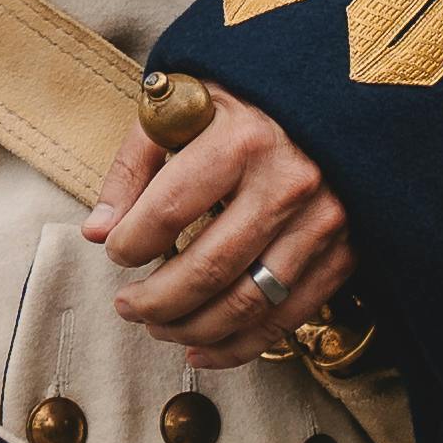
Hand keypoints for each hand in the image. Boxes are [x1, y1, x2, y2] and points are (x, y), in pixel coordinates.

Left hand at [84, 93, 353, 358]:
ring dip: (190, 329)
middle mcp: (289, 182)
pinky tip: (200, 349)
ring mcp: (324, 221)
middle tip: (126, 305)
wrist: (344, 94)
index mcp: (243, 138)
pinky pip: (286, 319)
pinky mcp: (345, 252)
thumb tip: (97, 231)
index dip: (129, 245)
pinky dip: (238, 346)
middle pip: (206, 270)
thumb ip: (136, 166)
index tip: (115, 252)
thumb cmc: (251, 99)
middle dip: (153, 300)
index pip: (168, 212)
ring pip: (245, 304)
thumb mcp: (187, 107)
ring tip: (156, 326)